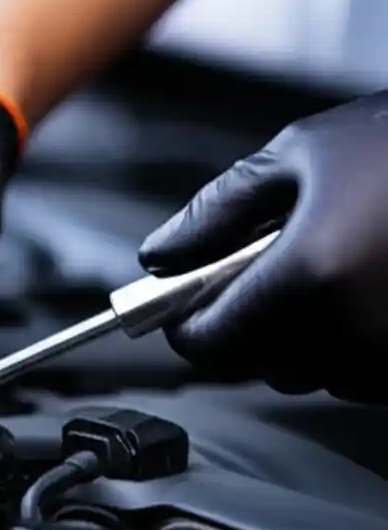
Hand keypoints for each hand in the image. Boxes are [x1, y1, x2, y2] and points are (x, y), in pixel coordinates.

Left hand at [139, 91, 387, 402]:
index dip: (186, 322)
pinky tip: (372, 286)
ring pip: (312, 376)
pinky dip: (354, 343)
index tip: (183, 304)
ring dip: (302, 335)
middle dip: (245, 324)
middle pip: (255, 366)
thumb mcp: (301, 153)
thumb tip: (162, 255)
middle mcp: (356, 333)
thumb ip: (216, 211)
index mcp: (310, 276)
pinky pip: (366, 376)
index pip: (207, 342)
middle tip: (263, 268)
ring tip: (334, 264)